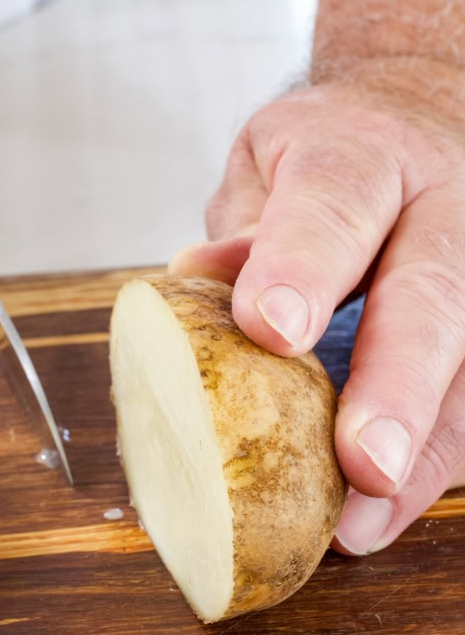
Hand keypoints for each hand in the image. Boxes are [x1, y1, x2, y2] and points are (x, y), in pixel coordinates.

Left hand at [173, 63, 464, 555]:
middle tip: (362, 463)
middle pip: (431, 297)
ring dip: (421, 451)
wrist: (419, 113)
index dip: (301, 268)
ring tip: (362, 522)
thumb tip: (194, 280)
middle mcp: (440, 205)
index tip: (270, 331)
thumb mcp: (263, 167)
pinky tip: (382, 514)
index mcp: (360, 155)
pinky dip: (430, 464)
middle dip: (397, 385)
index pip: (332, 206)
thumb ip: (237, 232)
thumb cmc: (321, 158)